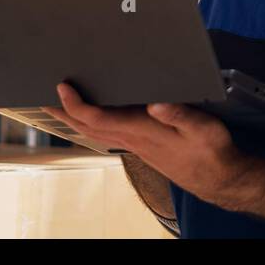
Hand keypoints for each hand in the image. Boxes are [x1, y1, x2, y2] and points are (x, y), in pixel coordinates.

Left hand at [42, 82, 258, 210]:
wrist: (219, 177)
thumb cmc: (211, 151)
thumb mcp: (203, 128)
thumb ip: (179, 114)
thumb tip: (156, 102)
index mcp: (142, 131)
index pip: (98, 118)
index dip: (76, 104)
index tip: (62, 87)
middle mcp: (133, 139)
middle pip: (88, 126)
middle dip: (64, 111)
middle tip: (45, 95)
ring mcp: (135, 144)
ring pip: (95, 132)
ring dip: (75, 118)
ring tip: (61, 104)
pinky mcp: (141, 146)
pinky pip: (107, 134)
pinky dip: (92, 123)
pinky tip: (93, 117)